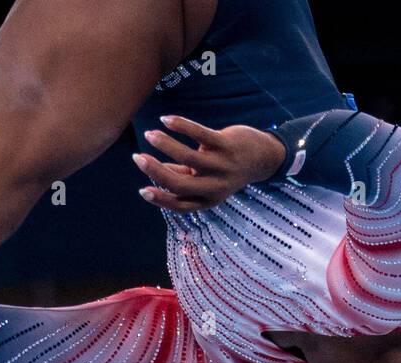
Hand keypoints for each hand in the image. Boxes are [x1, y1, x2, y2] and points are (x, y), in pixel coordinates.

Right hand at [133, 115, 286, 211]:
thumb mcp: (206, 180)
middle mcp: (215, 186)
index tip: (142, 190)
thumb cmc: (226, 169)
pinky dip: (180, 126)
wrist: (262, 158)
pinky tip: (166, 119)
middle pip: (179, 183)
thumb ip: (182, 178)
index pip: (179, 204)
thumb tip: (155, 174)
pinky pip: (199, 134)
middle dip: (155, 171)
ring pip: (187, 157)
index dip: (159, 199)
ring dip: (165, 145)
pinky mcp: (226, 144)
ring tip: (150, 134)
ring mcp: (221, 165)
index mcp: (208, 199)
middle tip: (138, 158)